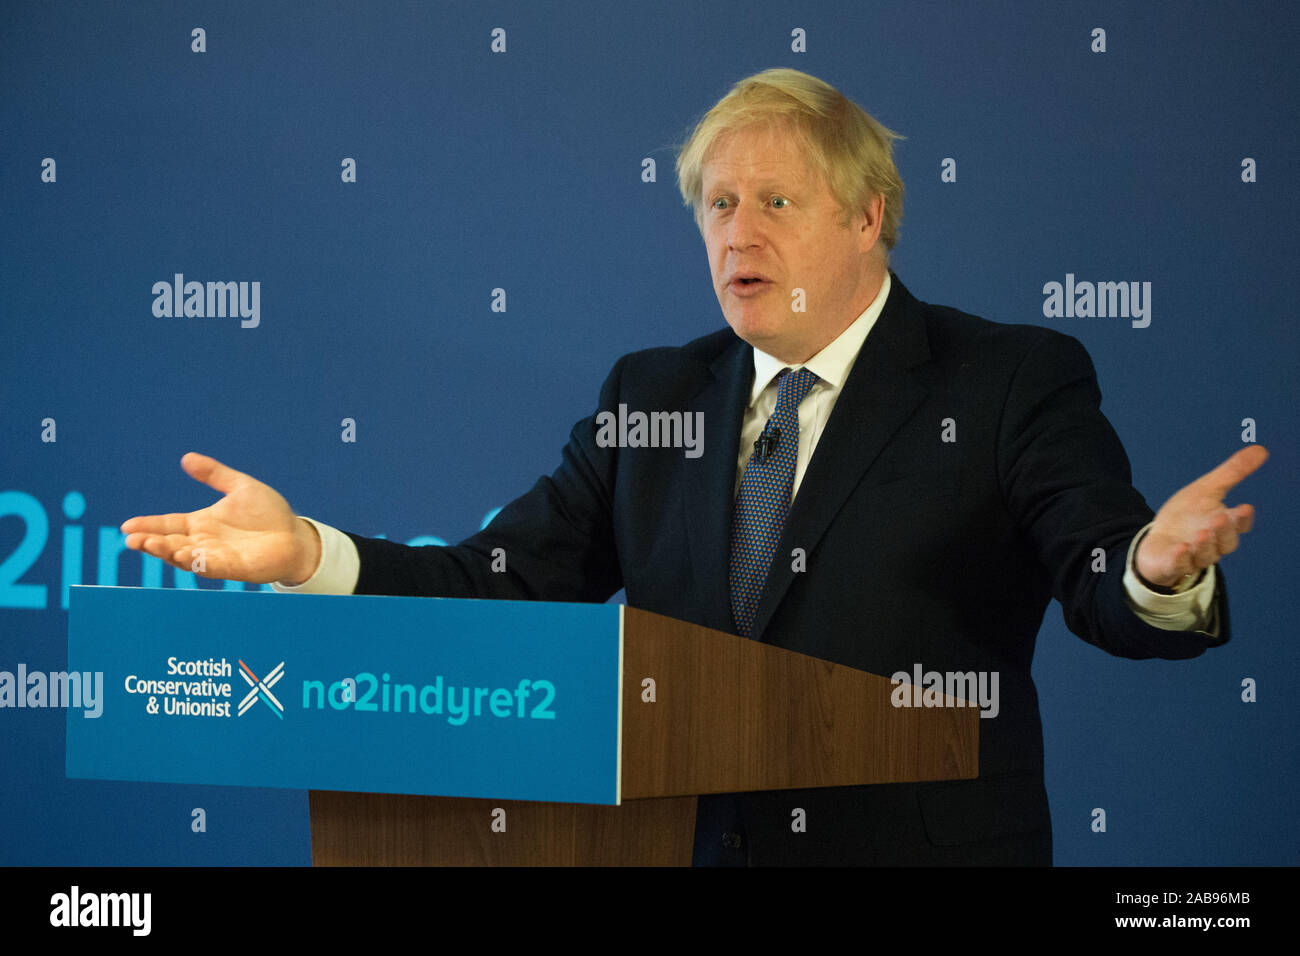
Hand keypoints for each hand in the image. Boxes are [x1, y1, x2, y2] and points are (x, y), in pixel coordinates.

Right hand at [120, 452, 321, 584]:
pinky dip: (198, 562)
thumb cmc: (269, 514)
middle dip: (150, 541)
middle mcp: (204, 542)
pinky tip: (185, 555)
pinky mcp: (234, 567)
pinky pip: (212, 566)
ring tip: (151, 544)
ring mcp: (217, 556)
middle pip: (170, 543)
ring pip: (185, 557)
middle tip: (132, 539)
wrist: (295, 535)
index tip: (127, 526)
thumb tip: (186, 457)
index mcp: (201, 523)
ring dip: (168, 552)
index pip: (168, 524)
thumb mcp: (240, 487)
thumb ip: (215, 474)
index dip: (148, 525)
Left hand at [1135, 445, 1266, 587]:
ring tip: (1202, 532)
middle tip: (1221, 517)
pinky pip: (1179, 565)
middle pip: (1226, 541)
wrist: (1158, 542)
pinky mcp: (1172, 565)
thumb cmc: (1186, 517)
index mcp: (1224, 525)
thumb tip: (1260, 449)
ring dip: (1205, 544)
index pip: (1239, 524)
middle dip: (1225, 530)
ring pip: (1205, 554)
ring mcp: (1193, 557)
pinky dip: (1180, 558)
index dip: (1242, 518)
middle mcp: (1213, 544)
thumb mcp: (1206, 490)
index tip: (1244, 508)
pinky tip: (1180, 548)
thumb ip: (1232, 472)